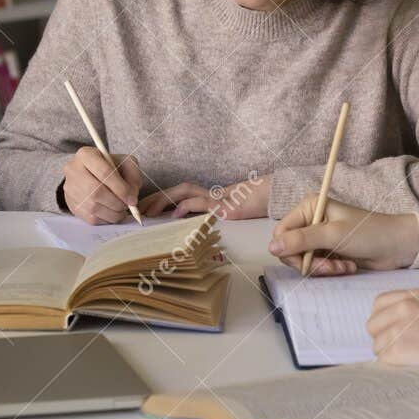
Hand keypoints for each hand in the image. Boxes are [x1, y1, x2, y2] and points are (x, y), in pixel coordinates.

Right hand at [61, 146, 140, 224]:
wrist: (91, 174)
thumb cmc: (111, 167)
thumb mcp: (125, 162)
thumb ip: (133, 175)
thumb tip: (131, 196)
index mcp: (86, 155)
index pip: (104, 172)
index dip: (121, 189)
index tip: (133, 199)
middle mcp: (73, 170)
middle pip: (96, 192)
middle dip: (117, 202)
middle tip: (127, 206)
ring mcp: (70, 189)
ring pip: (94, 207)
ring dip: (113, 213)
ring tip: (121, 209)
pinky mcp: (72, 205)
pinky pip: (91, 218)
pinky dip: (106, 219)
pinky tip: (112, 213)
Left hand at [140, 176, 267, 219]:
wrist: (279, 196)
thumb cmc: (257, 206)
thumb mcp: (232, 215)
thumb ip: (215, 218)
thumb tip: (196, 228)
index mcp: (213, 196)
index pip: (182, 193)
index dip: (163, 199)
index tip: (146, 208)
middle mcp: (213, 195)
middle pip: (178, 189)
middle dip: (157, 198)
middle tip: (139, 209)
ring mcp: (220, 199)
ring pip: (185, 191)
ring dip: (165, 199)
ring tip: (150, 211)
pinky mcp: (228, 207)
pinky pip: (203, 203)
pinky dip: (186, 206)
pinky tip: (175, 214)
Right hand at [269, 198, 418, 274]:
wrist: (398, 246)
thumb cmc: (369, 233)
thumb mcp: (334, 235)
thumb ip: (302, 240)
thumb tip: (272, 247)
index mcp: (309, 207)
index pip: (282, 232)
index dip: (289, 250)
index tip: (306, 262)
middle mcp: (310, 220)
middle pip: (290, 249)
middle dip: (309, 263)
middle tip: (330, 267)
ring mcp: (319, 238)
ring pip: (303, 261)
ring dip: (322, 268)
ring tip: (343, 267)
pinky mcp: (328, 252)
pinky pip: (316, 266)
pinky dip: (329, 270)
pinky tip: (347, 267)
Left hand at [367, 289, 418, 377]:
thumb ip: (411, 309)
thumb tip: (386, 323)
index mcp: (414, 295)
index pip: (379, 303)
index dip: (382, 319)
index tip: (389, 330)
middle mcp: (404, 306)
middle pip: (373, 324)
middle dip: (382, 337)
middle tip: (400, 348)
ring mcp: (400, 326)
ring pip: (377, 344)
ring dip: (389, 354)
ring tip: (413, 357)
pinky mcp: (398, 347)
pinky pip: (383, 359)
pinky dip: (394, 365)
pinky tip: (412, 364)